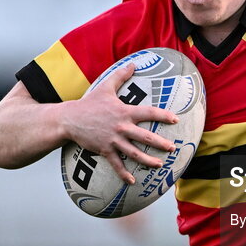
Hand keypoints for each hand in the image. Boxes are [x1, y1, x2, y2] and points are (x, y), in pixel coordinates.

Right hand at [62, 63, 178, 183]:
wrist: (69, 119)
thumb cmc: (89, 103)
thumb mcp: (105, 86)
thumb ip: (121, 75)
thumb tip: (133, 63)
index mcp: (124, 112)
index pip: (148, 113)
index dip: (162, 116)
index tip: (175, 119)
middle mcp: (121, 127)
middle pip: (145, 136)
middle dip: (160, 143)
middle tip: (173, 148)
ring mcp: (113, 140)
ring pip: (134, 152)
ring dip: (147, 160)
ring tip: (159, 165)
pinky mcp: (104, 150)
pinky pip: (116, 164)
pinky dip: (124, 174)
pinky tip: (133, 182)